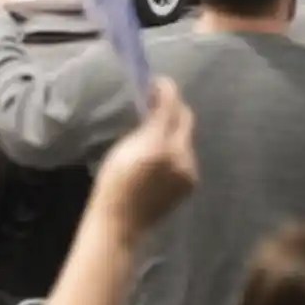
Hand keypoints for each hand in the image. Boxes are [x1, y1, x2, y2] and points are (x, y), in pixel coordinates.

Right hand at [90, 78, 197, 240]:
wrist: (122, 222)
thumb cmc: (113, 183)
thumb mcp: (123, 147)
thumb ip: (144, 126)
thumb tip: (155, 104)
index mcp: (158, 144)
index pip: (170, 106)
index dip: (166, 89)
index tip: (158, 82)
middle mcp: (180, 155)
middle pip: (185, 119)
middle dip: (174, 107)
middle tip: (158, 102)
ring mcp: (189, 170)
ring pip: (186, 137)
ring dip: (175, 129)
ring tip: (157, 132)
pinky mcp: (191, 182)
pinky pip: (187, 155)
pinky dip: (177, 148)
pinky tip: (162, 156)